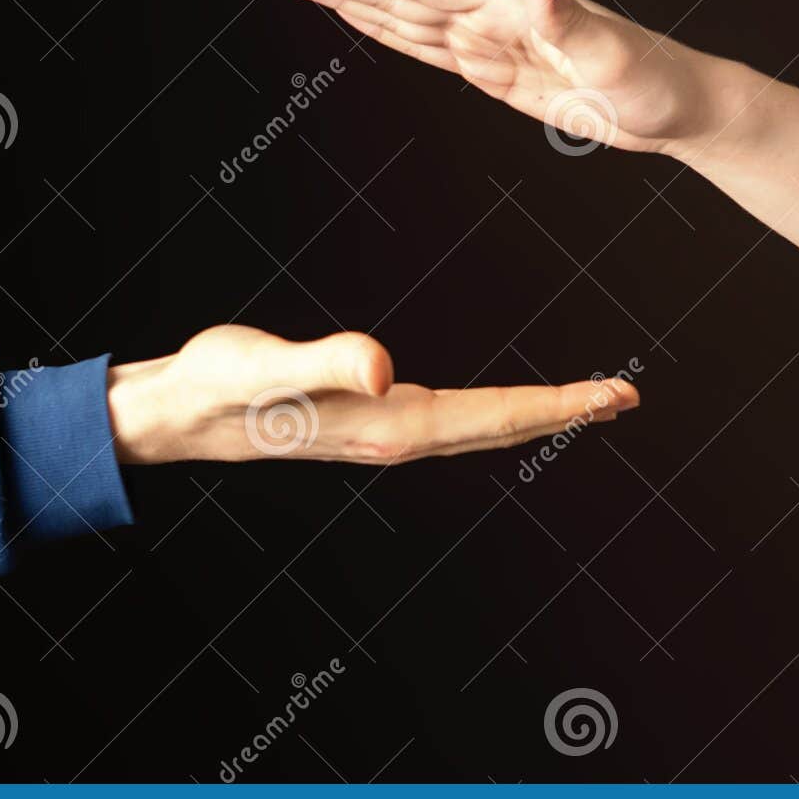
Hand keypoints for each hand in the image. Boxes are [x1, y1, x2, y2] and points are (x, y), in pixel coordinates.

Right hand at [107, 324, 637, 464]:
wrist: (174, 413)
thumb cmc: (212, 386)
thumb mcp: (263, 365)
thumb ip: (325, 363)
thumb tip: (385, 367)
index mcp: (385, 425)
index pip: (491, 416)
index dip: (556, 405)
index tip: (616, 394)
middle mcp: (393, 436)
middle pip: (497, 428)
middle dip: (562, 413)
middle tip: (624, 397)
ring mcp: (380, 432)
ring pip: (477, 427)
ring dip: (531, 413)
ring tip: (580, 401)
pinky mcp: (365, 419)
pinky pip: (449, 420)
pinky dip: (490, 409)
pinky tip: (497, 402)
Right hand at [274, 0, 743, 154]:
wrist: (674, 104)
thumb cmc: (652, 80)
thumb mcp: (614, 55)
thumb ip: (569, 18)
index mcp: (512, 1)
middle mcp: (493, 12)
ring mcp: (489, 39)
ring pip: (405, 18)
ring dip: (354, 0)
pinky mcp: (493, 68)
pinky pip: (428, 49)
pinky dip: (390, 32)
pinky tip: (363, 18)